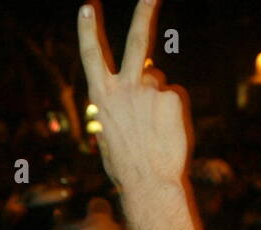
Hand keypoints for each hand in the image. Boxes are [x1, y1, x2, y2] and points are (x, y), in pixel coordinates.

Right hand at [77, 0, 189, 191]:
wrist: (148, 181)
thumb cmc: (125, 164)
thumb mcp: (108, 133)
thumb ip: (118, 105)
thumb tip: (139, 84)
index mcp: (101, 97)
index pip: (92, 57)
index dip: (88, 30)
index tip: (87, 7)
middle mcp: (124, 87)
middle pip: (136, 41)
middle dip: (144, 13)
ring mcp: (150, 89)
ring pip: (157, 82)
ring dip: (156, 100)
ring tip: (153, 129)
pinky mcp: (172, 95)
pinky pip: (172, 97)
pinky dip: (171, 112)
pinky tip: (165, 132)